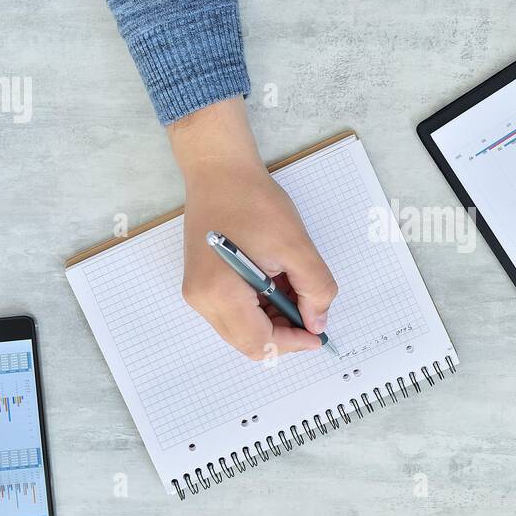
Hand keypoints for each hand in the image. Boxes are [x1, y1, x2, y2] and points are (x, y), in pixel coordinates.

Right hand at [169, 98, 337, 360]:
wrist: (220, 171)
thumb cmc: (254, 201)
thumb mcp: (296, 246)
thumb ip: (314, 289)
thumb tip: (317, 322)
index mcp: (220, 293)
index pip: (259, 344)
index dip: (293, 344)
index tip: (317, 334)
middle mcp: (201, 300)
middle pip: (248, 342)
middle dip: (284, 333)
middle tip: (310, 312)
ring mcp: (197, 293)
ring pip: (241, 329)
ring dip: (273, 320)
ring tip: (294, 289)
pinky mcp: (201, 283)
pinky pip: (233, 311)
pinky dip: (259, 307)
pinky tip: (276, 282)